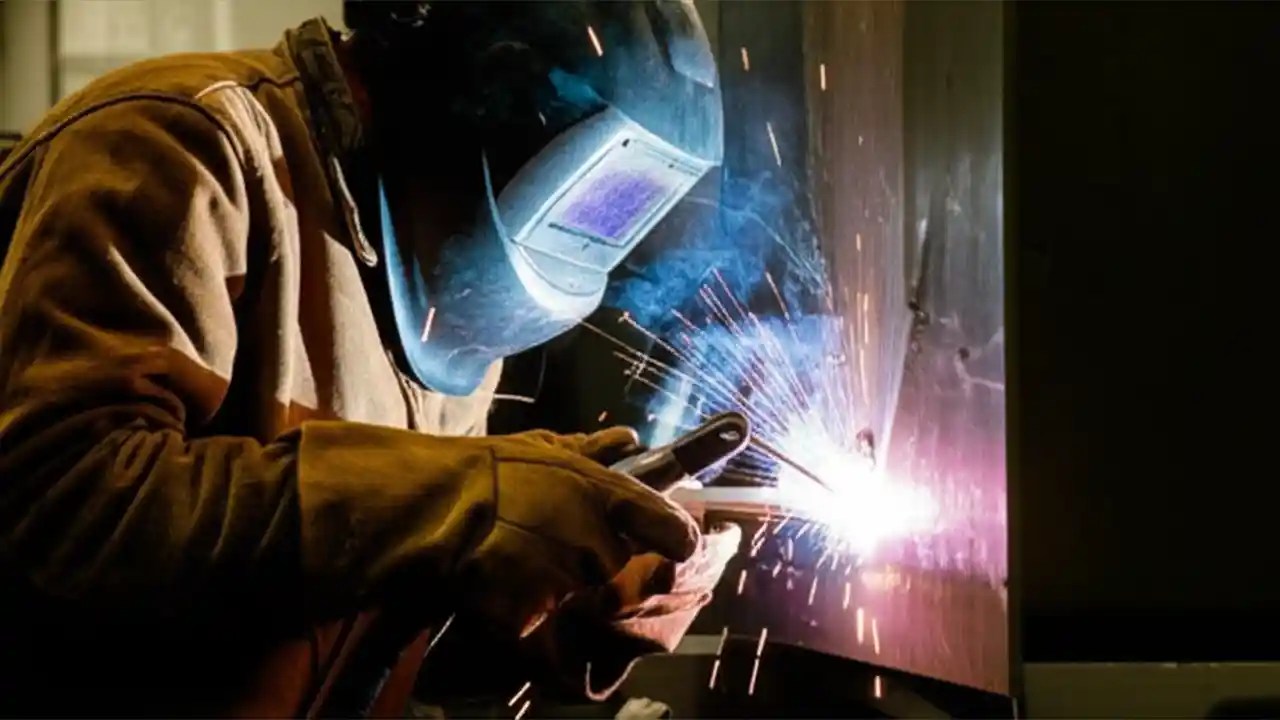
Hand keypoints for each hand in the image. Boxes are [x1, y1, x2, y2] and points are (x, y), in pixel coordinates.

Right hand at [452, 427, 696, 638]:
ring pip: (577, 588)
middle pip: (615, 561)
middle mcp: (596, 544)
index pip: (675, 534)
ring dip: (556, 574)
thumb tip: (628, 440)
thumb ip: (594, 449)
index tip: (675, 540)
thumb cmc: (489, 471)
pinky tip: (502, 574)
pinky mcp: (532, 616)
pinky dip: (523, 601)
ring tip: (518, 546)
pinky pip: (539, 614)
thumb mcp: (546, 448)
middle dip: (592, 550)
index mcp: (607, 498)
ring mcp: (565, 583)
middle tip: (552, 528)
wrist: (432, 506)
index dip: (677, 538)